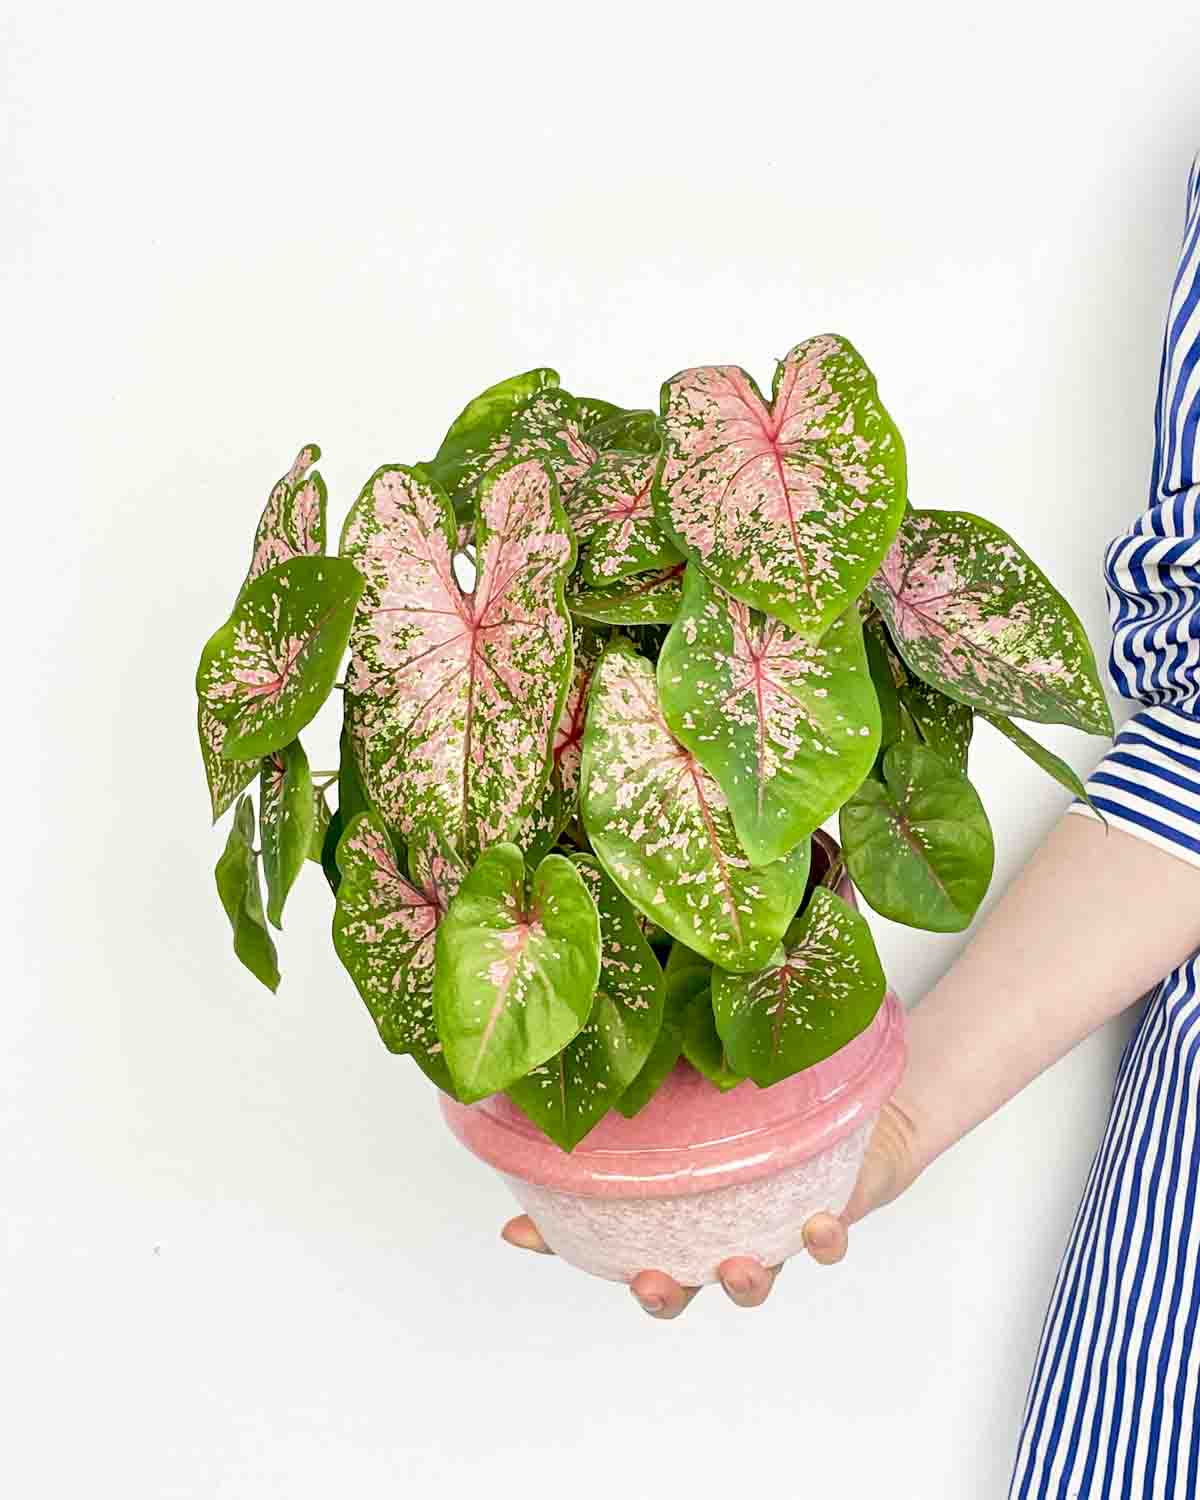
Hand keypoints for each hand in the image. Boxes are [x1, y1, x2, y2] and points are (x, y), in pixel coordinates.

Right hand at [501, 1096, 924, 1318]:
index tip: (520, 1230)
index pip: (615, 1237)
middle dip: (665, 1294)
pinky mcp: (828, 1214)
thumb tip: (578, 1053)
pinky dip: (822, 1242)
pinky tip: (816, 1225)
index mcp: (680, 1213)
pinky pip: (827, 1243)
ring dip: (742, 1284)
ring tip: (736, 1268)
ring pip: (754, 1278)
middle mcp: (721, 1233)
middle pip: (685, 1285)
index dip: (562, 1240)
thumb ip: (645, 1093)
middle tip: (651, 1281)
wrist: (857, 1114)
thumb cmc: (760, 1108)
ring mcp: (773, 1230)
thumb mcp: (697, 1098)